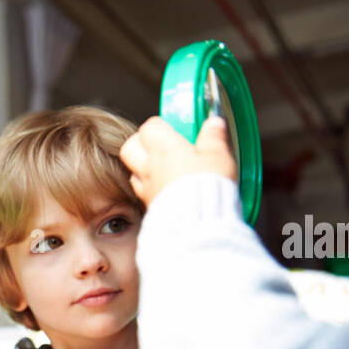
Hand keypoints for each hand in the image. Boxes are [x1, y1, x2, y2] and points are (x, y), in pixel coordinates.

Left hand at [119, 115, 236, 207]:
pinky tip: (166, 191)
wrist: (197, 224)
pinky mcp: (150, 208)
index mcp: (165, 149)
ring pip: (133, 172)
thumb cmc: (206, 188)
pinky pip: (142, 194)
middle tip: (160, 146)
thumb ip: (214, 137)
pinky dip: (150, 189)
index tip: (174, 129)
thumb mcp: (218, 156)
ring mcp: (147, 189)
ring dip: (144, 168)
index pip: (149, 127)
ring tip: (164, 169)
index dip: (160, 126)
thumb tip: (214, 123)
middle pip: (130, 147)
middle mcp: (150, 168)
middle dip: (141, 143)